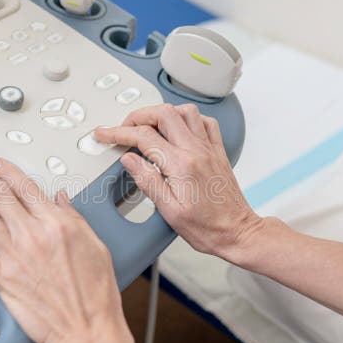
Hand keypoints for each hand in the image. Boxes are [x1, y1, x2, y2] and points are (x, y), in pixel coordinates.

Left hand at [0, 158, 128, 342]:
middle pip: (0, 196)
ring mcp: (13, 256)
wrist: (86, 328)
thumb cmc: (95, 293)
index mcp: (56, 224)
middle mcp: (31, 236)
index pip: (25, 186)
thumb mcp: (96, 245)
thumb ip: (74, 218)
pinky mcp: (1, 279)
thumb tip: (60, 200)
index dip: (8, 171)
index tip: (1, 165)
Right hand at [95, 103, 262, 262]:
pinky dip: (187, 118)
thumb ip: (147, 181)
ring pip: (185, 111)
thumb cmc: (207, 227)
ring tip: (148, 126)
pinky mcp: (217, 151)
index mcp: (181, 165)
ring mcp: (209, 148)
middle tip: (124, 129)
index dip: (118, 132)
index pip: (143, 137)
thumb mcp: (169, 211)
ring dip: (162, 113)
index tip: (105, 134)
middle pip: (163, 113)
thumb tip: (129, 160)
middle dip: (138, 116)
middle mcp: (196, 151)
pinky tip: (178, 129)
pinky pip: (204, 121)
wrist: (237, 232)